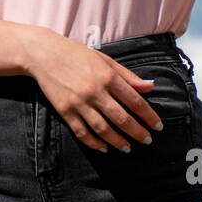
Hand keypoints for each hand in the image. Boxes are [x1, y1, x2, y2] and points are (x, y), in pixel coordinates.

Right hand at [21, 29, 163, 151]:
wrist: (43, 54)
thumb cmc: (76, 54)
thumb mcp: (105, 60)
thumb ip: (128, 76)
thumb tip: (151, 86)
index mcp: (108, 76)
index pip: (135, 101)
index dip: (149, 116)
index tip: (157, 126)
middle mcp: (95, 91)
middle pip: (122, 118)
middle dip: (138, 132)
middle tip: (148, 141)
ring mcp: (79, 102)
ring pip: (103, 129)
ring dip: (118, 141)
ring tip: (128, 148)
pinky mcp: (65, 110)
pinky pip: (82, 132)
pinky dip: (94, 143)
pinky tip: (104, 147)